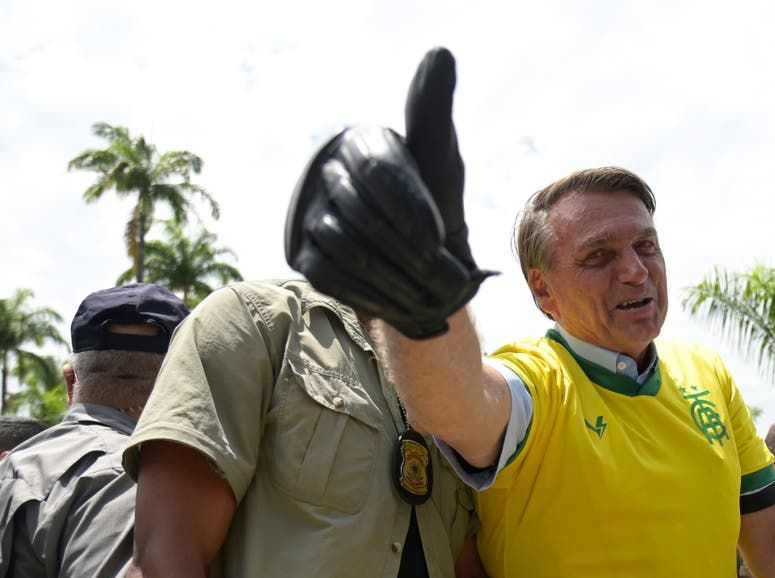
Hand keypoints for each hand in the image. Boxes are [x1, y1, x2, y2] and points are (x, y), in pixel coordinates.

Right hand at [284, 48, 494, 338]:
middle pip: (363, 215)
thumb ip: (434, 112)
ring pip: (348, 248)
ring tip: (431, 293)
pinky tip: (404, 303)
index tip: (439, 238)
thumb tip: (441, 54)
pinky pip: (334, 278)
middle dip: (410, 253)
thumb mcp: (440, 160)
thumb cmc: (436, 207)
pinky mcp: (304, 257)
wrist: (424, 267)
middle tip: (446, 278)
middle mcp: (328, 175)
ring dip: (397, 278)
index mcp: (360, 144)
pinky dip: (375, 295)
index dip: (410, 209)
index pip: (377, 172)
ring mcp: (311, 216)